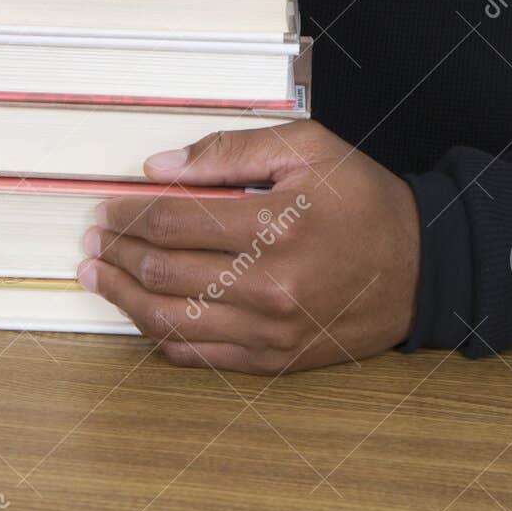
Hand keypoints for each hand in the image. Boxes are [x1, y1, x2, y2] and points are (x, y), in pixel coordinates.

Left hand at [77, 120, 421, 373]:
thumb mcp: (308, 150)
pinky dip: (160, 334)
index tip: (107, 206)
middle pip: (162, 273)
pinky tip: (141, 314)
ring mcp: (268, 331)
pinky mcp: (272, 360)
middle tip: (92, 238)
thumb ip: (232, 151)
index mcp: (275, 226)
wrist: (420, 267)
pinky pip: (198, 355)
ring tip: (98, 276)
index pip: (174, 221)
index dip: (129, 214)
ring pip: (169, 321)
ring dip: (123, 297)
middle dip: (115, 253)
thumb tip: (161, 168)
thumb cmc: (364, 201)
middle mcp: (267, 286)